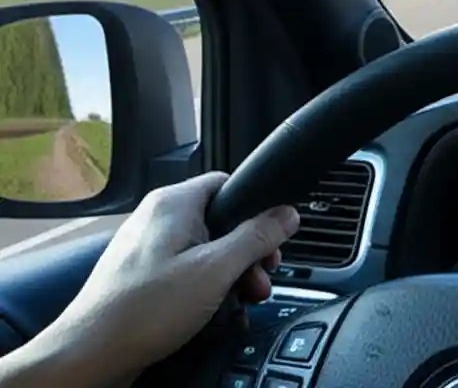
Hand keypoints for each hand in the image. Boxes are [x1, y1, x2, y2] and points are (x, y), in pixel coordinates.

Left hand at [0, 172, 299, 387]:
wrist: (92, 352)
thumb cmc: (144, 309)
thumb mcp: (216, 270)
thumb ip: (257, 238)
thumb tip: (287, 214)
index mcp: (174, 203)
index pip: (229, 184)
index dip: (258, 210)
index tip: (273, 239)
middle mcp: (158, 217)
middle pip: (222, 222)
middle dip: (248, 254)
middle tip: (258, 280)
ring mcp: (148, 246)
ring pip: (206, 249)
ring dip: (231, 275)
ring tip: (239, 301)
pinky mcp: (143, 273)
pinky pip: (187, 270)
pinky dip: (207, 287)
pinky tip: (215, 311)